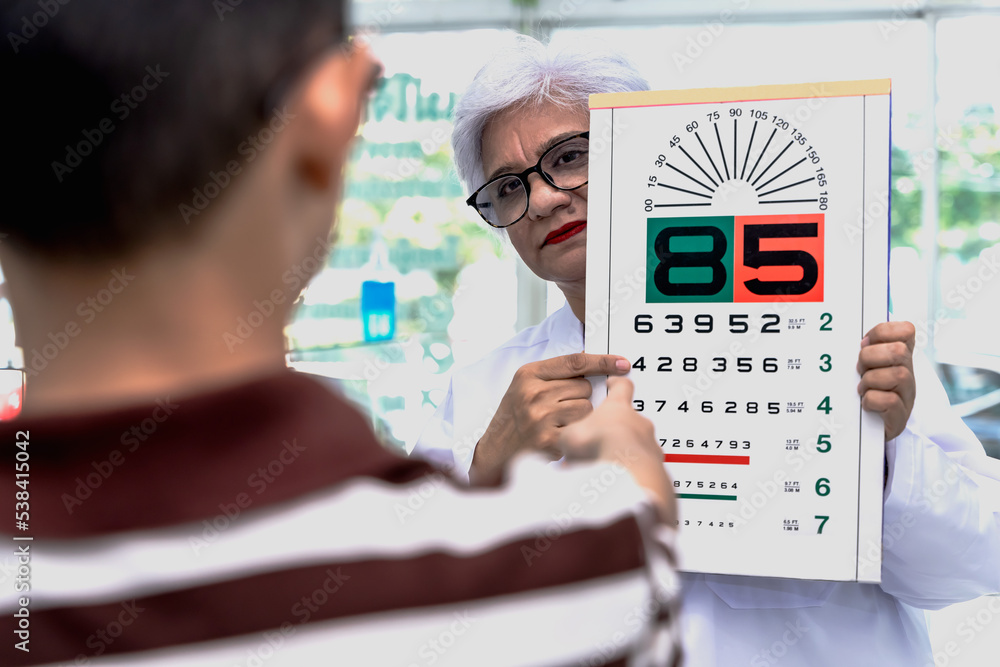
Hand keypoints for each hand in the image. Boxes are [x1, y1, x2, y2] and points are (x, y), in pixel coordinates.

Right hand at [469, 353, 629, 484]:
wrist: (496, 450)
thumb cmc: (515, 416)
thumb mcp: (526, 385)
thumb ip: (554, 374)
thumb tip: (593, 365)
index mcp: (529, 374)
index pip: (575, 362)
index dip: (602, 361)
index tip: (622, 362)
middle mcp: (534, 393)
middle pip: (584, 387)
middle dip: (581, 397)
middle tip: (561, 407)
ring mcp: (541, 417)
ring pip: (587, 409)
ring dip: (582, 417)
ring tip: (560, 423)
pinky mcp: (549, 439)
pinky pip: (582, 429)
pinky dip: (578, 434)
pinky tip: (562, 436)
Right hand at [560, 377, 675, 523]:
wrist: (624, 471)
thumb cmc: (599, 445)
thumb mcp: (570, 435)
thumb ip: (570, 435)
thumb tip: (565, 442)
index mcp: (618, 407)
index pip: (622, 387)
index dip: (617, 385)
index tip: (614, 384)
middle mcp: (639, 422)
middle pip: (631, 419)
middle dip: (618, 430)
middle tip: (601, 443)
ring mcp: (650, 444)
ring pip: (638, 445)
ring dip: (625, 454)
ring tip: (607, 468)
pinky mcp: (656, 467)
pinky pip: (643, 468)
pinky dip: (631, 473)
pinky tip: (617, 482)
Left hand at [857, 321, 915, 440]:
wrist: (867, 429)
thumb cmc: (865, 391)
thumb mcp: (865, 366)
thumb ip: (866, 349)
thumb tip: (861, 341)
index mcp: (900, 357)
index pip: (906, 330)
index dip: (883, 331)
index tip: (865, 342)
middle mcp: (908, 373)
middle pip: (899, 351)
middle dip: (870, 357)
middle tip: (859, 369)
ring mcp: (907, 395)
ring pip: (898, 375)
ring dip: (870, 381)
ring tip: (862, 389)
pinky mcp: (900, 417)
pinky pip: (890, 401)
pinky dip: (872, 400)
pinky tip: (865, 404)